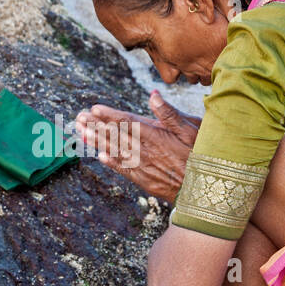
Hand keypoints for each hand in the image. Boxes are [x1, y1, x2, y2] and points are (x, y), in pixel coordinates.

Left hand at [74, 90, 201, 203]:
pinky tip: (99, 156)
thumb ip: (170, 113)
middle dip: (96, 126)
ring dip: (97, 141)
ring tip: (81, 132)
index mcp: (156, 136)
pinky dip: (111, 162)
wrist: (206, 191)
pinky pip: (124, 170)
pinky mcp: (145, 180)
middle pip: (116, 136)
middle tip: (78, 117)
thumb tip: (153, 95)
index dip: (110, 115)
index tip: (94, 108)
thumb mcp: (192, 130)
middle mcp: (146, 151)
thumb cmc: (203, 156)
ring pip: (116, 151)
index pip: (127, 123)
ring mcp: (144, 167)